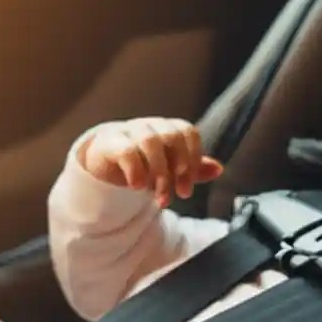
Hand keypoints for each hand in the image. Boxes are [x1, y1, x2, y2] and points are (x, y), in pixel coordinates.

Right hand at [79, 117, 223, 207]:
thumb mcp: (168, 171)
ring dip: (160, 173)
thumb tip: (218, 169)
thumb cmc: (141, 165)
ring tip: (159, 196)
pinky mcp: (109, 143)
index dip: (193, 158)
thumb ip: (191, 170)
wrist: (102, 164)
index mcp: (166, 128)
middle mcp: (149, 125)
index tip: (188, 187)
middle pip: (171, 137)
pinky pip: (126, 151)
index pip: (188, 132)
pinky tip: (137, 187)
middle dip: (178, 170)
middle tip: (179, 196)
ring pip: (150, 141)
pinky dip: (136, 170)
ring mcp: (128, 130)